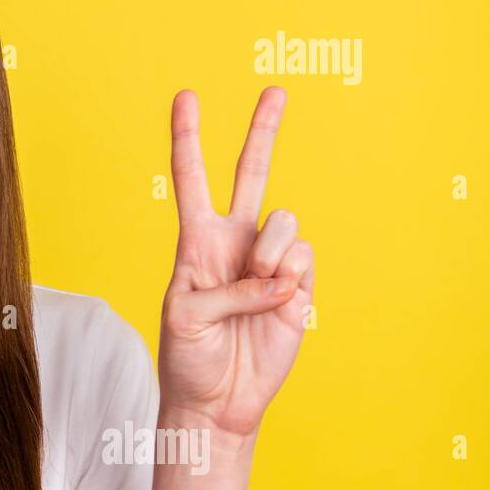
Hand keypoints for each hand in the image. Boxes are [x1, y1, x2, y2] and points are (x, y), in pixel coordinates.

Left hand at [158, 86, 313, 442]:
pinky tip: (277, 301)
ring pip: (284, 221)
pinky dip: (288, 277)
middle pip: (251, 174)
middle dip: (263, 131)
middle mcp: (235, 241)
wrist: (217, 400)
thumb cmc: (188, 356)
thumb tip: (278, 277)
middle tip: (275, 90)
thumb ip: (227, 288)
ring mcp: (269, 261)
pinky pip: (303, 256)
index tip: (186, 97)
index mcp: (196, 241)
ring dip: (269, 253)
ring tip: (256, 289)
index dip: (188, 139)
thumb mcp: (186, 316)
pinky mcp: (299, 285)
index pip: (191, 180)